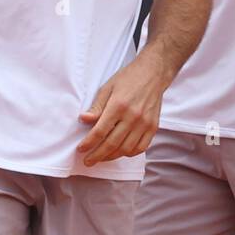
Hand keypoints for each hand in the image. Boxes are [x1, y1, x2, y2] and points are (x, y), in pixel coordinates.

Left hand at [76, 50, 170, 165]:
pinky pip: (141, 147)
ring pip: (126, 149)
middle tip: (87, 161)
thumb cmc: (129, 78)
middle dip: (97, 155)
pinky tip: (120, 152)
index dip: (88, 143)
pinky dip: (129, 153)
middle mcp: (133, 116)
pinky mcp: (153, 127)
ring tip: (101, 157)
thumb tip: (84, 119)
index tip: (81, 149)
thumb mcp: (108, 87)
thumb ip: (97, 106)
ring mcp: (145, 123)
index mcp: (119, 105)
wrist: (153, 73)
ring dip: (112, 157)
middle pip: (112, 144)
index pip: (100, 131)